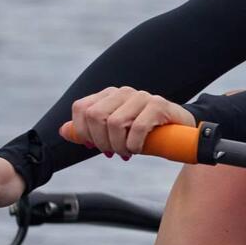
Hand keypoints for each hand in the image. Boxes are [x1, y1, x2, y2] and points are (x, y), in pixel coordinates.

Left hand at [68, 86, 195, 159]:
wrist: (182, 132)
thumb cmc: (146, 133)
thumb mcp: (116, 133)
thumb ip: (90, 130)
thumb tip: (63, 131)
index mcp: (110, 95)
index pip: (81, 108)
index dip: (82, 131)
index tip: (92, 146)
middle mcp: (124, 92)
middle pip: (95, 117)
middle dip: (100, 141)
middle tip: (112, 153)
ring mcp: (142, 96)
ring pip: (114, 123)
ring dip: (118, 146)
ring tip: (127, 152)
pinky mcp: (158, 105)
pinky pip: (136, 127)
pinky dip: (133, 145)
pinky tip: (138, 149)